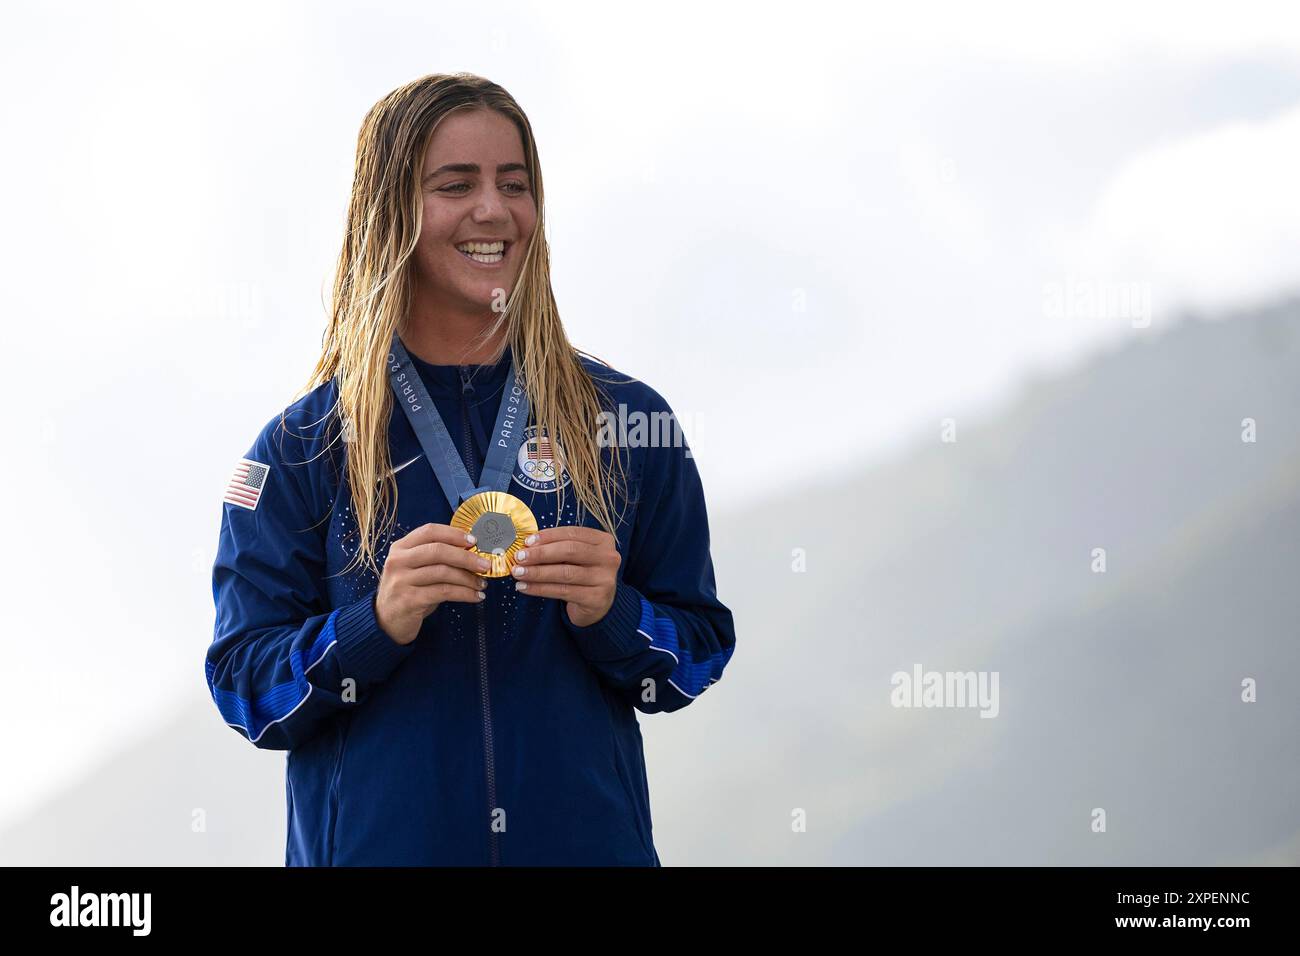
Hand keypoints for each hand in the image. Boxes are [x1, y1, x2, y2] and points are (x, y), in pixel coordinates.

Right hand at [375, 523, 490, 644]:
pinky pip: (444, 592)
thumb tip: (471, 551)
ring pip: (443, 572)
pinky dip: (464, 593)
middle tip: (485, 565)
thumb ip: (435, 558)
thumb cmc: (408, 591)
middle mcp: (398, 561)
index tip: (474, 541)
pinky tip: (475, 596)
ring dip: (468, 578)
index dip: (454, 534)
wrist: (386, 621)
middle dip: (466, 557)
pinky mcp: (409, 600)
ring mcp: (401, 580)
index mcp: (400, 548)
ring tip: (482, 584)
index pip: (429, 531)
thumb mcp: (415, 569)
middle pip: (438, 551)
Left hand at [510, 526, 619, 626]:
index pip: (572, 533)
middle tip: (519, 557)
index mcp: (603, 541)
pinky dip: (540, 589)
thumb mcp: (576, 557)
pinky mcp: (596, 598)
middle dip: (541, 554)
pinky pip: (563, 591)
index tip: (527, 542)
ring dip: (537, 572)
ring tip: (518, 573)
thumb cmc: (582, 574)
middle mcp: (609, 558)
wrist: (598, 605)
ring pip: (565, 573)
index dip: (548, 536)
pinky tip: (525, 587)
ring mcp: (605, 579)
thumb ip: (558, 548)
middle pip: (570, 551)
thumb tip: (528, 546)